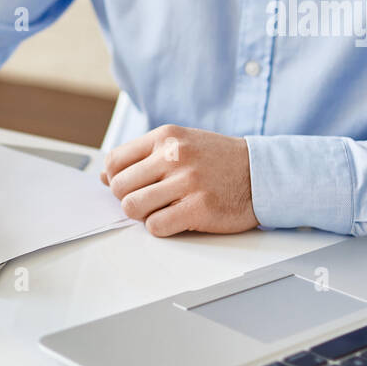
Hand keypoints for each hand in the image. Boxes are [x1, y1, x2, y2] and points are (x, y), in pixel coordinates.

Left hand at [100, 124, 258, 236]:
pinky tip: (176, 219)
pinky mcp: (199, 208)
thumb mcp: (180, 145)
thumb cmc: (218, 161)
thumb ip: (142, 157)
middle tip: (149, 201)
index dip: (115, 179)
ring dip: (143, 215)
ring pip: (133, 208)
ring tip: (162, 209)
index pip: (114, 161)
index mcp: (166, 137)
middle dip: (128, 199)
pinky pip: (156, 226)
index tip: (130, 186)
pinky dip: (160, 228)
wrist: (262, 173)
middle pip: (119, 187)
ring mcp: (187, 182)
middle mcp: (174, 156)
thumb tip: (104, 176)